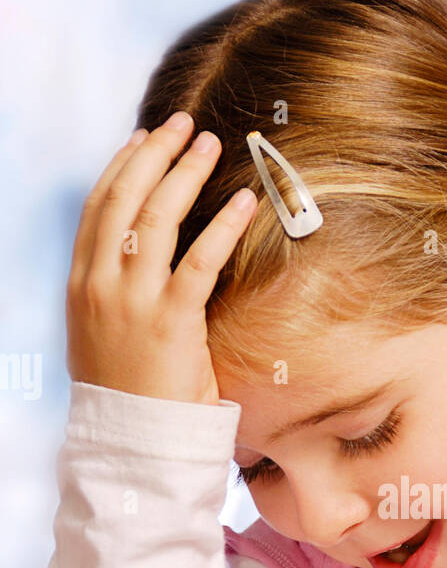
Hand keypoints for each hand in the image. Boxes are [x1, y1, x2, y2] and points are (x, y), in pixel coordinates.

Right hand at [65, 112, 257, 403]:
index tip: (143, 138)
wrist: (131, 443)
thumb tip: (140, 265)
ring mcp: (132, 302)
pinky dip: (223, 226)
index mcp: (81, 285)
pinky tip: (244, 203)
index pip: (98, 209)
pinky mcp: (170, 322)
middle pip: (124, 199)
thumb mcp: (103, 337)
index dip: (121, 168)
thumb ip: (114, 296)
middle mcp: (100, 285)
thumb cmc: (128, 395)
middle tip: (183, 125)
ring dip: (186, 174)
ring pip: (156, 218)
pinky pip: (199, 261)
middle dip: (155, 155)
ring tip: (211, 144)